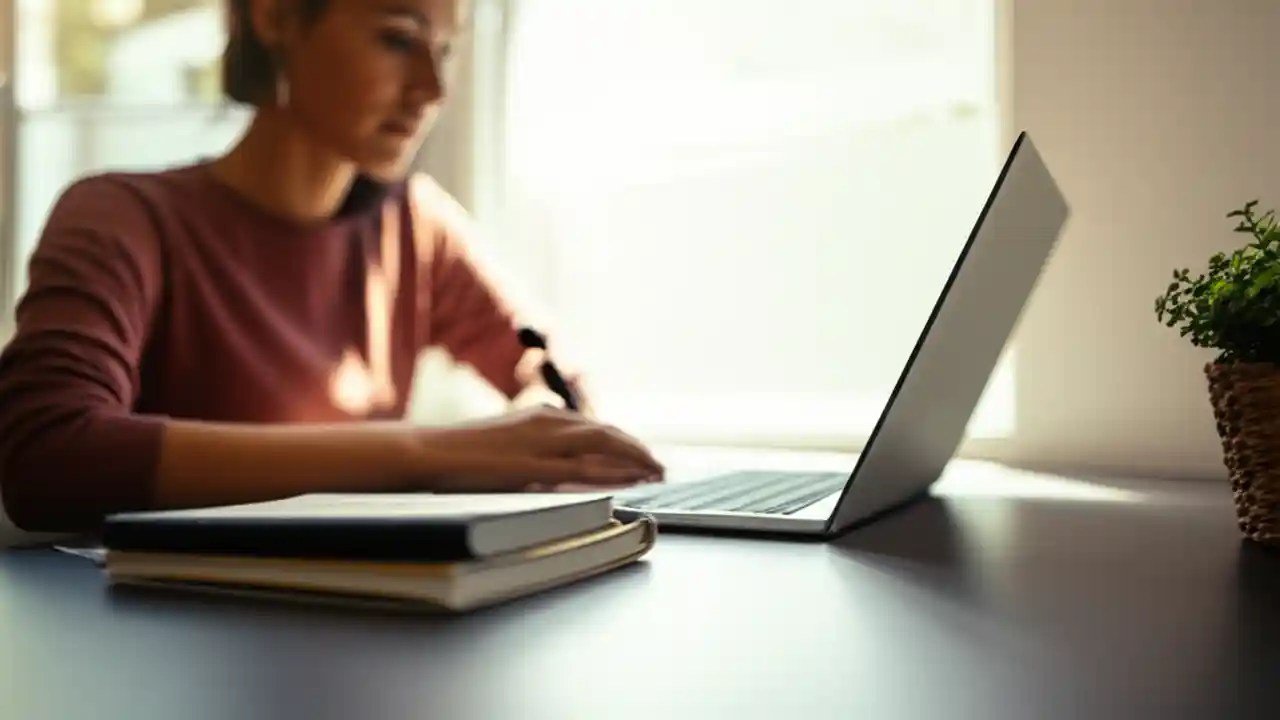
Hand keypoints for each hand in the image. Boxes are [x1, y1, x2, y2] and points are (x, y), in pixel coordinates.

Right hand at [412, 406, 663, 491]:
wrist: (427, 453)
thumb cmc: (461, 455)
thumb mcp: (507, 448)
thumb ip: (536, 454)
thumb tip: (561, 470)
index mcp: (542, 417)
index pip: (596, 428)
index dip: (625, 442)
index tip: (645, 456)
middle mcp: (548, 424)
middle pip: (607, 434)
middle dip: (638, 451)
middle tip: (662, 468)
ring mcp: (541, 443)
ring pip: (602, 446)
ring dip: (634, 459)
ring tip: (658, 475)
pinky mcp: (532, 465)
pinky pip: (581, 469)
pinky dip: (611, 473)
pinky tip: (629, 482)